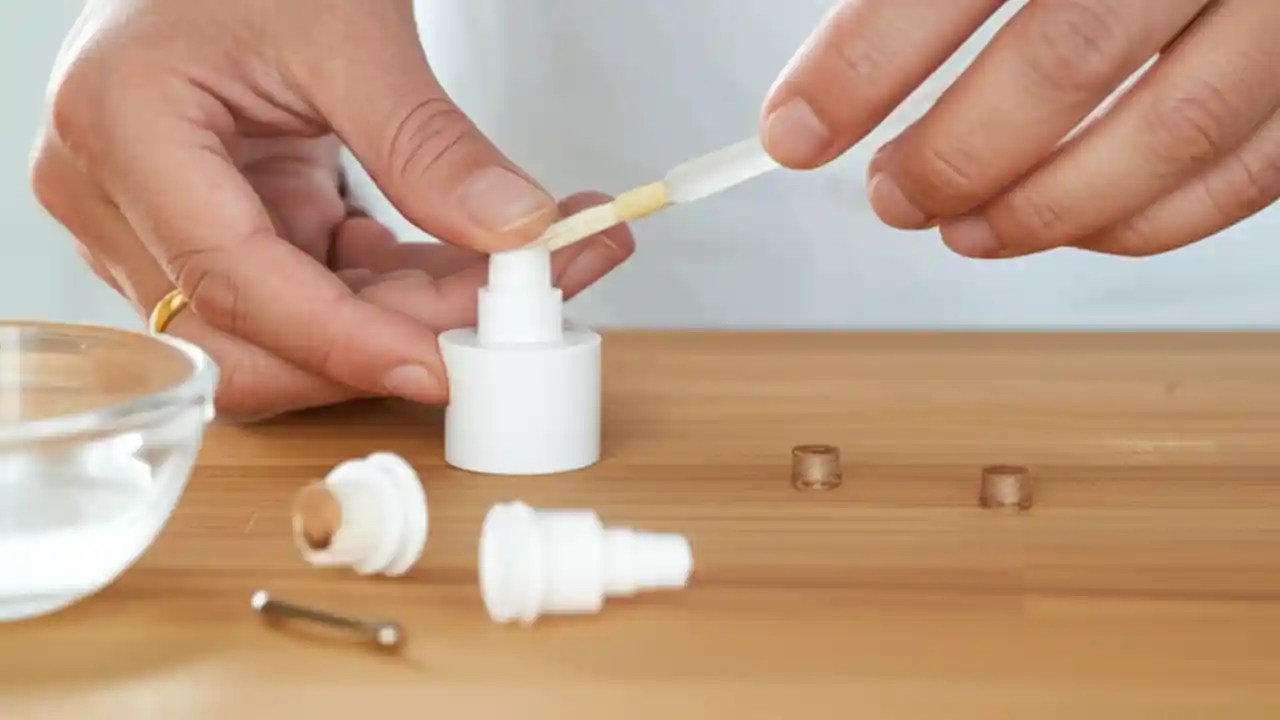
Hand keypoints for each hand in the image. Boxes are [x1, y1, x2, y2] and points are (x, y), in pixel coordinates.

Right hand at [31, 0, 632, 420]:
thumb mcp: (350, 29)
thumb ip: (428, 141)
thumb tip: (517, 232)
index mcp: (121, 129)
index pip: (230, 280)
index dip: (340, 340)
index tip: (439, 366)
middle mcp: (117, 196)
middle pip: (249, 338)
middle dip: (386, 341)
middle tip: (509, 318)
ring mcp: (163, 221)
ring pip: (291, 332)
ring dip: (409, 318)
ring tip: (526, 272)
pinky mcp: (221, 227)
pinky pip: (310, 295)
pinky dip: (395, 291)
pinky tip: (472, 263)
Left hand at [762, 0, 1279, 257]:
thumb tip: (840, 63)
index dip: (863, 63)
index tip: (796, 130)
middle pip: (1067, 57)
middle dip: (957, 154)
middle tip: (892, 196)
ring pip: (1172, 127)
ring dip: (1050, 208)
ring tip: (966, 232)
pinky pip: (1253, 162)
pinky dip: (1155, 217)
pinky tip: (1080, 228)